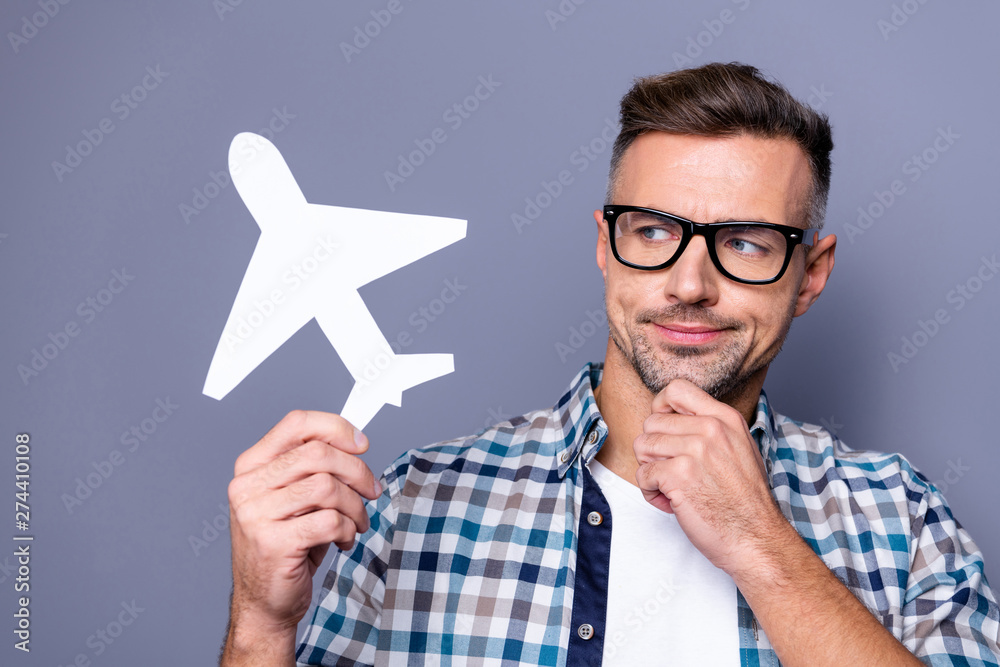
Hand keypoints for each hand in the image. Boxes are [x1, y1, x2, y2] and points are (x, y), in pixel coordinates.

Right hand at [222, 410, 380, 663]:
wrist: (264, 603)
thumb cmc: (287, 545)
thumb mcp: (296, 497)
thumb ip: (314, 467)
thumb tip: (356, 441)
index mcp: (251, 466)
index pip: (296, 424)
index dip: (336, 427)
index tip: (362, 443)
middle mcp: (247, 486)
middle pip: (318, 454)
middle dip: (357, 471)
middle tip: (372, 491)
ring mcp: (256, 515)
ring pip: (327, 487)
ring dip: (355, 506)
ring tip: (358, 522)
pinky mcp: (272, 543)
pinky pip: (329, 521)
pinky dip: (348, 530)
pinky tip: (345, 540)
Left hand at [633, 379, 788, 576]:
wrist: (756, 538)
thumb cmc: (744, 500)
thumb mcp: (738, 448)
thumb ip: (710, 428)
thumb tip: (672, 417)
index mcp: (725, 418)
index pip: (676, 389)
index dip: (660, 408)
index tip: (665, 431)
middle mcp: (711, 429)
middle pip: (651, 422)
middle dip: (653, 449)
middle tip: (670, 471)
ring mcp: (696, 451)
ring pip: (642, 446)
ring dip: (650, 471)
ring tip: (670, 487)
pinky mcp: (680, 476)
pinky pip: (642, 474)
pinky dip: (650, 492)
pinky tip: (670, 502)